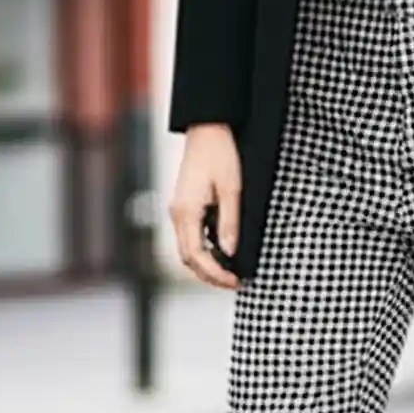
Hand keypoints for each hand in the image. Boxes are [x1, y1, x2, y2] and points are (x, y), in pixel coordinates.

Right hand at [169, 123, 241, 288]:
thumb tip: (230, 253)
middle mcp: (177, 214)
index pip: (196, 255)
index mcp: (186, 211)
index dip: (215, 273)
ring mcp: (178, 211)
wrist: (207, 129)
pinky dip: (204, 252)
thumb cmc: (221, 155)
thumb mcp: (232, 189)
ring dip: (206, 266)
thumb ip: (230, 222)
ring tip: (230, 273)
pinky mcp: (184, 207)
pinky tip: (222, 254)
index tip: (236, 281)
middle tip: (236, 283)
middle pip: (188, 258)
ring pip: (187, 250)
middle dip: (210, 275)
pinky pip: (190, 237)